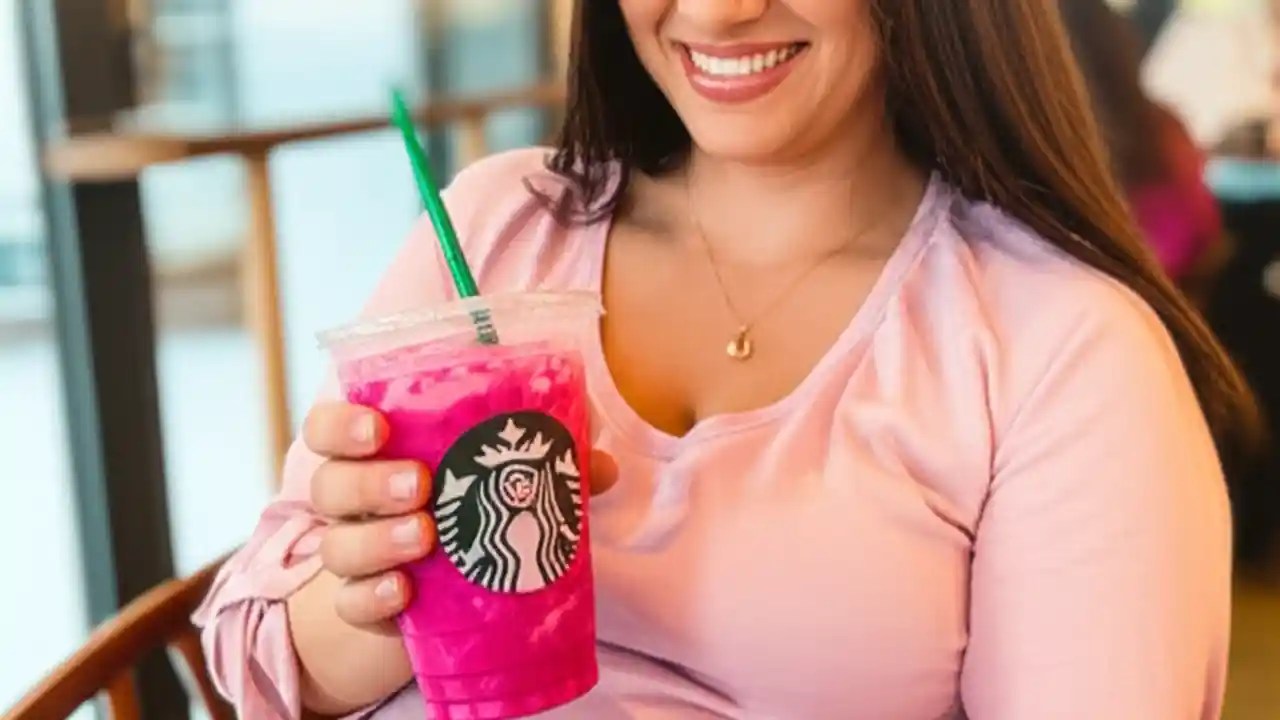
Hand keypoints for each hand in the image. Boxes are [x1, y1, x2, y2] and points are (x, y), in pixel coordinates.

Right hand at [302, 402, 619, 627]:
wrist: (441, 594)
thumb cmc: (470, 510)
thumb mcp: (506, 480)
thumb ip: (551, 461)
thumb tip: (600, 463)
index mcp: (376, 455)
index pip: (329, 428)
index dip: (341, 424)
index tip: (378, 427)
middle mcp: (353, 503)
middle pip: (329, 484)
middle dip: (369, 482)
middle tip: (419, 483)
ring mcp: (355, 554)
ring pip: (337, 546)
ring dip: (378, 538)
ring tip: (425, 535)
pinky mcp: (367, 604)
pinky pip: (352, 603)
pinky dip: (374, 597)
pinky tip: (405, 592)